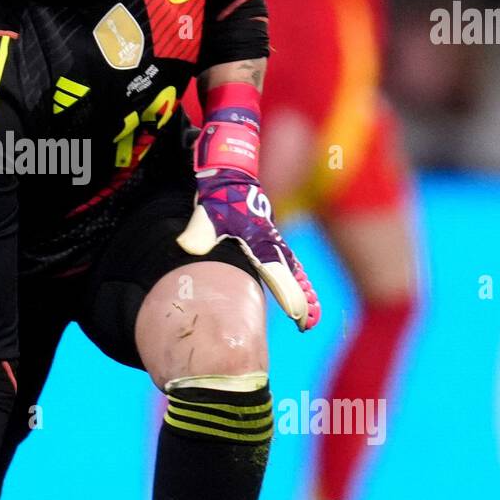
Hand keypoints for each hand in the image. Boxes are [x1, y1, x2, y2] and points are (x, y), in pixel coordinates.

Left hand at [177, 167, 320, 330]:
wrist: (232, 176)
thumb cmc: (221, 197)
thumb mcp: (208, 214)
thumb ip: (200, 232)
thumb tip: (187, 246)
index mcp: (261, 243)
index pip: (277, 274)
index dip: (288, 295)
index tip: (297, 315)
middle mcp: (272, 245)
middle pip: (291, 277)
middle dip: (301, 299)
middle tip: (308, 323)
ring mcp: (273, 243)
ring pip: (293, 271)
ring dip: (302, 291)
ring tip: (312, 316)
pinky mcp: (270, 241)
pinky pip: (288, 264)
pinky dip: (297, 279)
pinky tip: (303, 290)